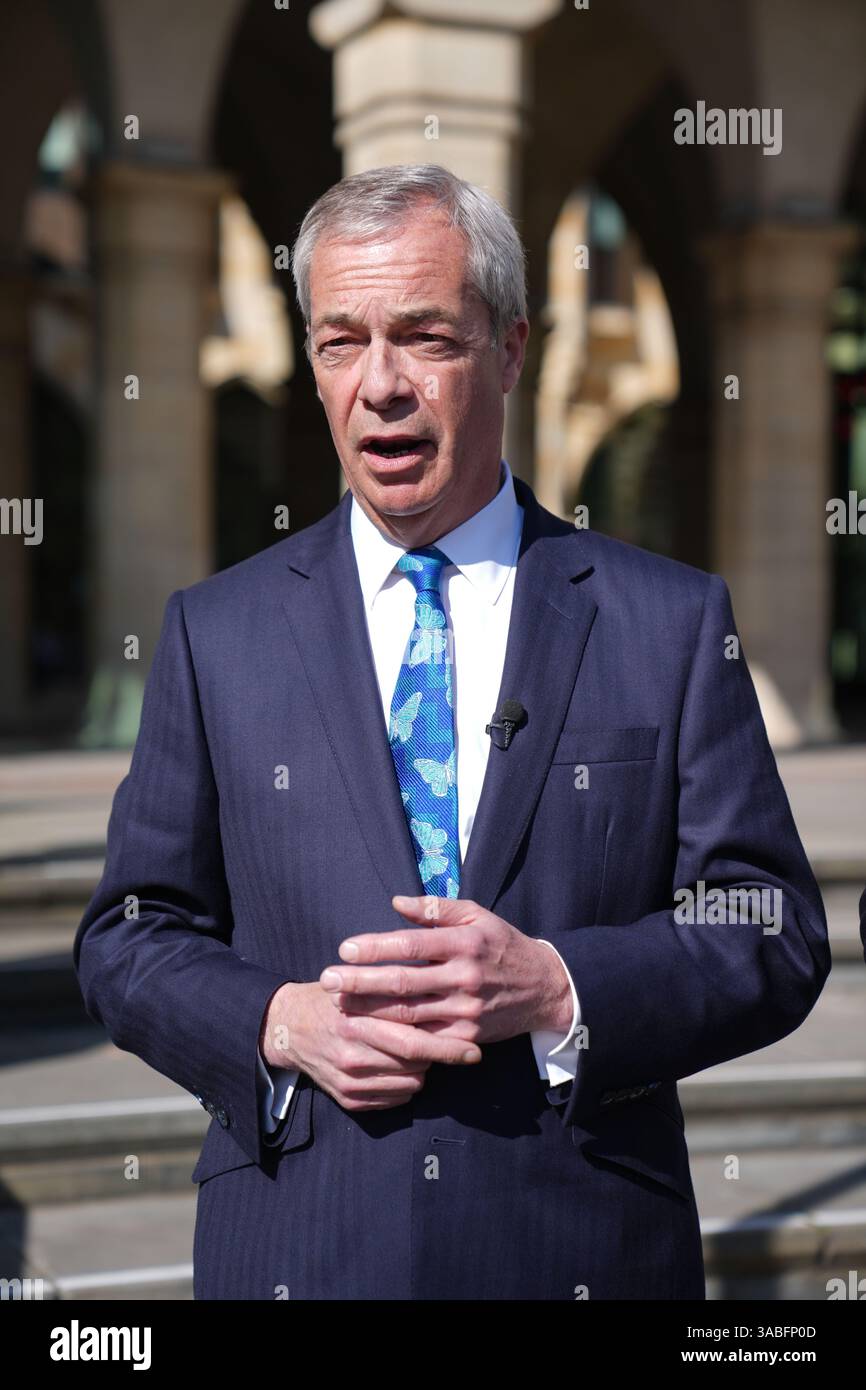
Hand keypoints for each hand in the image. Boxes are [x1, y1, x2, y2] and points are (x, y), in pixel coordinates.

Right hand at [259, 979, 481, 1112]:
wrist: (290, 1028)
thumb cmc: (335, 998)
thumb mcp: (358, 981)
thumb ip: (393, 987)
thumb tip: (440, 990)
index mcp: (356, 1017)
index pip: (411, 1034)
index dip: (447, 1041)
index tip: (474, 1044)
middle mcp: (351, 1050)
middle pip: (413, 1060)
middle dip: (445, 1057)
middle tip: (469, 1053)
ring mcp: (349, 1079)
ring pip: (410, 1081)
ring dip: (423, 1067)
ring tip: (420, 1049)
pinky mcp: (348, 1099)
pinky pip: (396, 1099)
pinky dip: (407, 1084)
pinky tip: (403, 1067)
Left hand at [320, 894, 572, 1046]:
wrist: (545, 988)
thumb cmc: (503, 945)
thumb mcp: (477, 917)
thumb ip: (436, 908)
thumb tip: (396, 902)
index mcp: (464, 943)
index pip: (411, 945)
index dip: (376, 948)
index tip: (345, 950)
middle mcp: (464, 977)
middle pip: (403, 982)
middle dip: (361, 982)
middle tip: (327, 980)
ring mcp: (465, 1010)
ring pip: (408, 1015)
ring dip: (369, 1011)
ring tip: (339, 1005)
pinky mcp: (466, 1036)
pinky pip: (424, 1039)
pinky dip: (394, 1036)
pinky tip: (369, 1031)